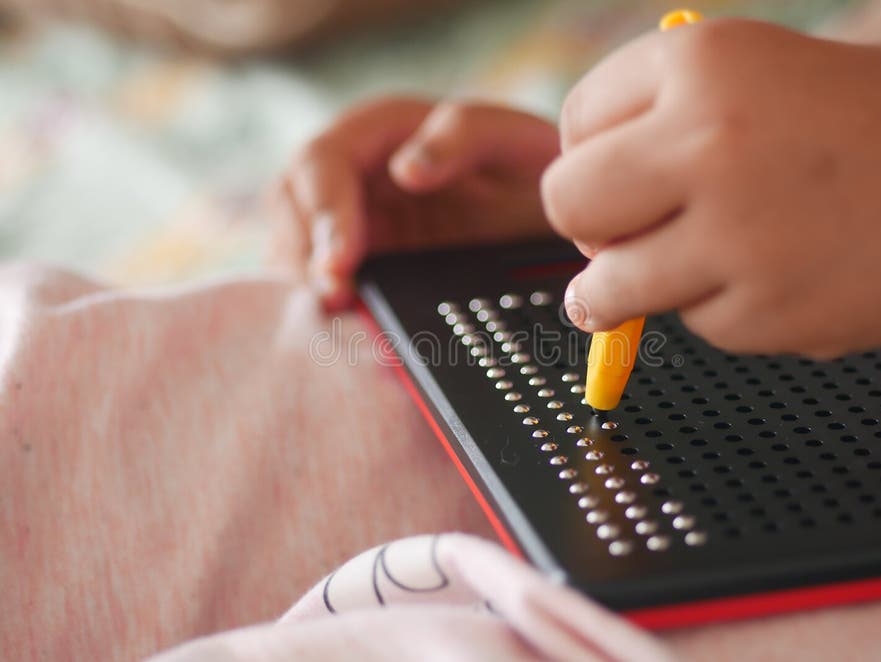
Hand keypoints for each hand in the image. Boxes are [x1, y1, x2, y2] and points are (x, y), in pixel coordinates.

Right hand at [272, 97, 558, 306]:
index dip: (323, 214)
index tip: (341, 263)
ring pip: (293, 249)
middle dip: (305, 257)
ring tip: (342, 322)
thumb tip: (405, 169)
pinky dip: (324, 310)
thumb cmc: (533, 171)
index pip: (321, 163)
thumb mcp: (515, 141)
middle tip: (336, 304)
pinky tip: (352, 333)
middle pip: (289, 207)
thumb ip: (464, 134)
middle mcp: (353, 172)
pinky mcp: (354, 264)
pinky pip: (317, 285)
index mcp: (381, 129)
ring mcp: (348, 220)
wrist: (550, 220)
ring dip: (307, 287)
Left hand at [542, 19, 880, 357]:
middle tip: (616, 238)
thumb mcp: (769, 73)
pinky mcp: (767, 314)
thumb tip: (592, 203)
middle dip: (587, 227)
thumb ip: (670, 121)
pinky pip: (697, 324)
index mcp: (702, 64)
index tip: (615, 176)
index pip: (576, 124)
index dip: (590, 156)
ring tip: (666, 276)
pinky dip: (724, 310)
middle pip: (567, 204)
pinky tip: (780, 277)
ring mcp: (734, 236)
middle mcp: (706, 144)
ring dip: (620, 291)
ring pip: (608, 287)